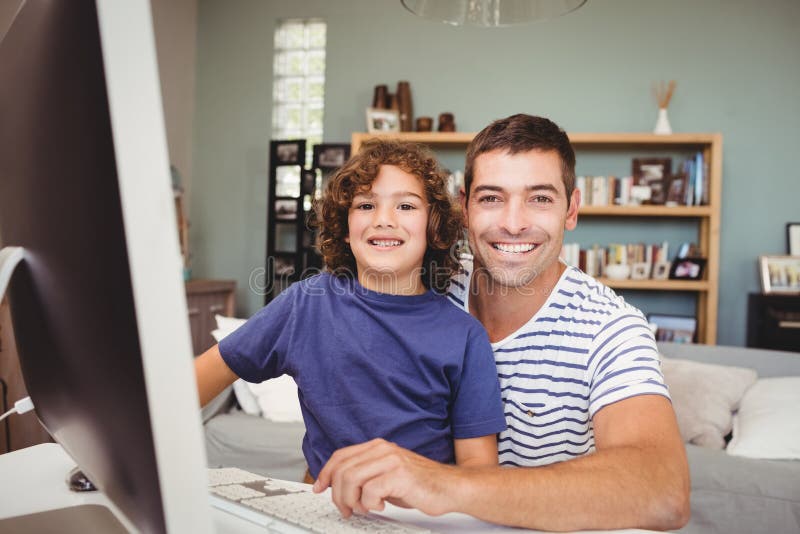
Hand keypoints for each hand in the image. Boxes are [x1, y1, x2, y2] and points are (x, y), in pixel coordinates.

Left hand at [312, 438, 455, 517]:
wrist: (449, 487)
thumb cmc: (419, 484)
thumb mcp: (386, 476)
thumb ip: (365, 476)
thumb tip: (339, 487)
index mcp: (377, 447)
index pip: (340, 456)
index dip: (325, 473)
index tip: (319, 488)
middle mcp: (382, 449)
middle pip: (342, 469)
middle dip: (338, 494)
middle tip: (347, 510)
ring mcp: (391, 460)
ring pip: (351, 479)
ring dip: (352, 500)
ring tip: (363, 509)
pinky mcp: (399, 474)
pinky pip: (369, 491)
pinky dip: (369, 504)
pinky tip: (380, 506)